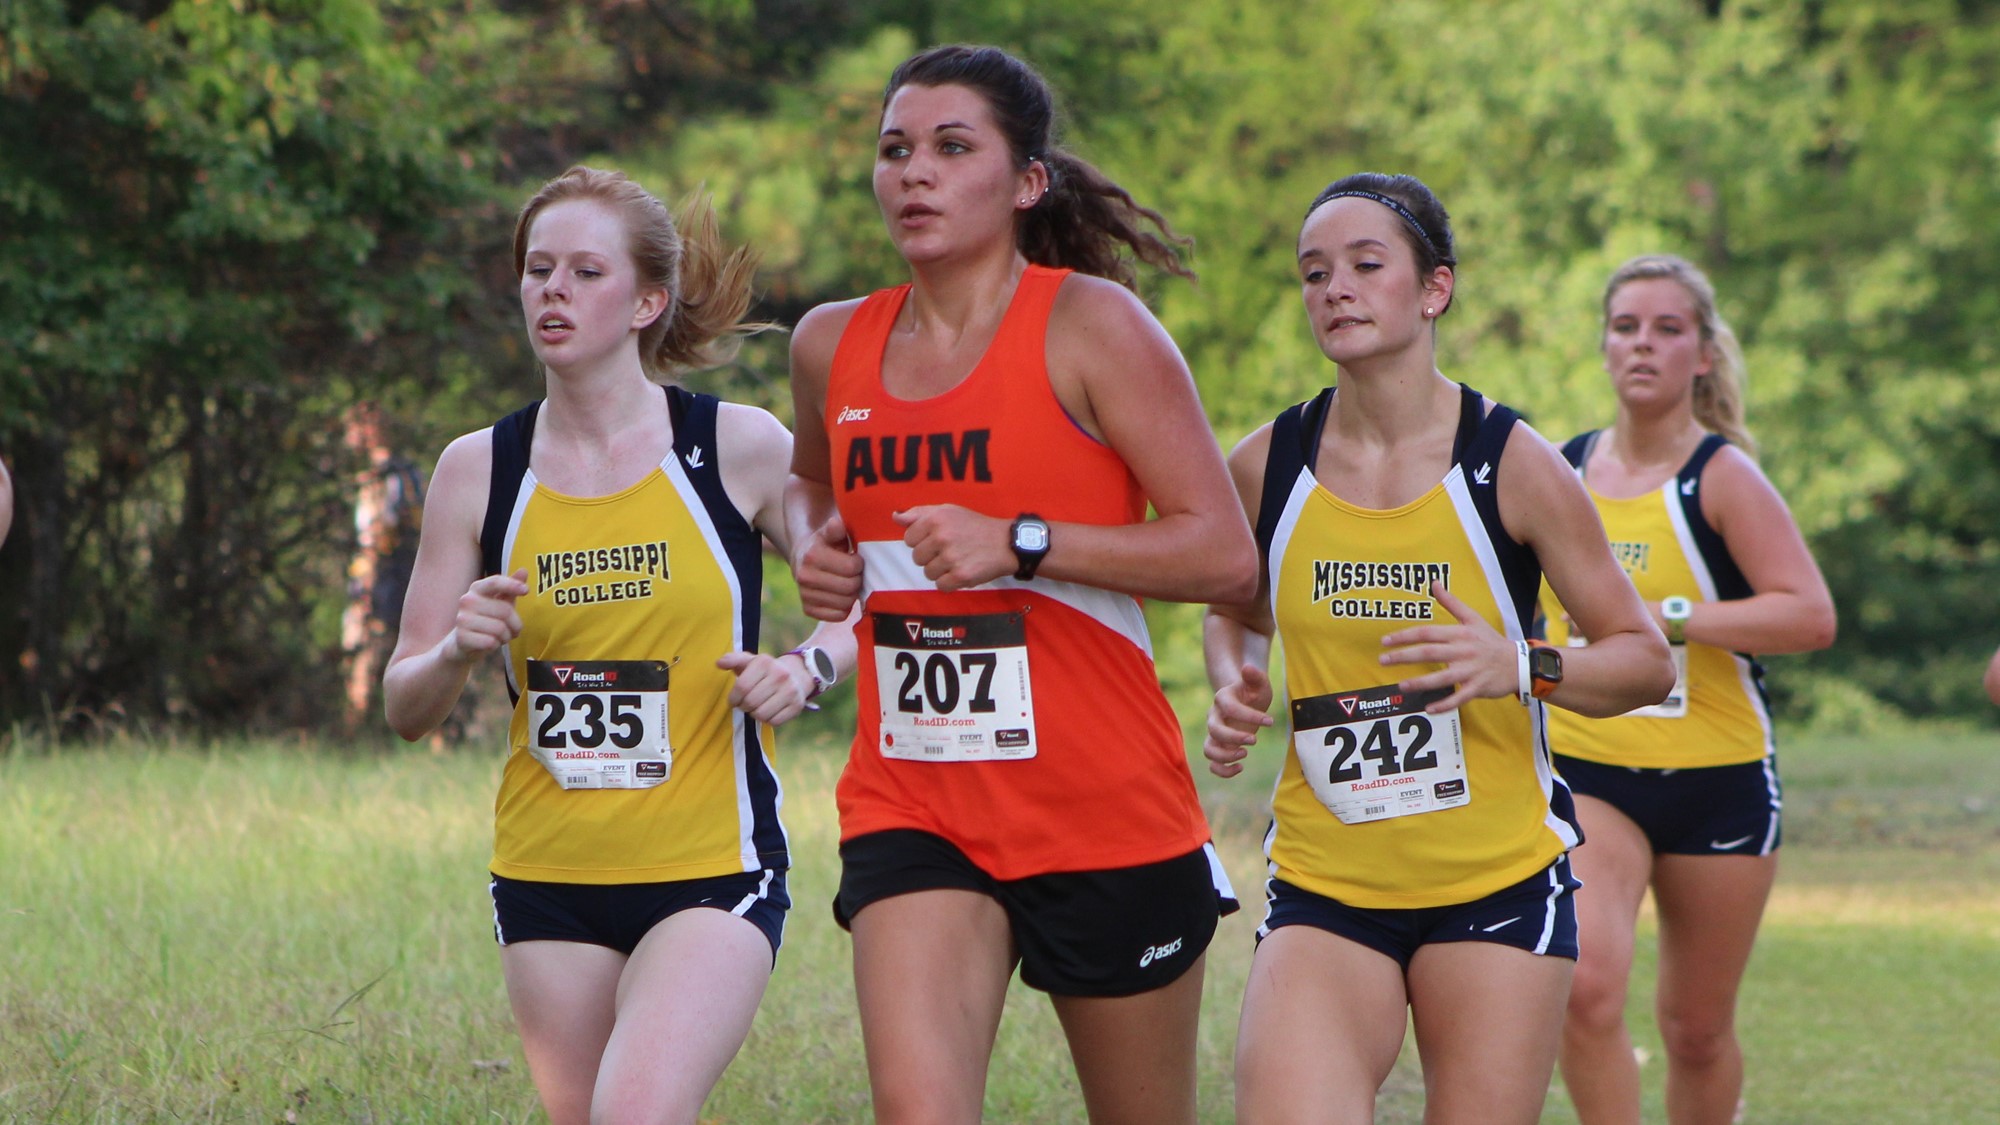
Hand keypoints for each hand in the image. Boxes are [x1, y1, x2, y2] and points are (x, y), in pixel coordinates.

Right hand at [443, 569, 526, 663]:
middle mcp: (467, 601)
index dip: (512, 585)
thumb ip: (511, 588)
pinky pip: (491, 642)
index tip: (526, 591)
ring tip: (499, 637)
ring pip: (499, 629)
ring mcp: (462, 619)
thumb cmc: (486, 620)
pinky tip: (489, 644)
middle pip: (505, 611)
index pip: (495, 582)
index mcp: (477, 589)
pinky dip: (495, 646)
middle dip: (515, 625)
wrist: (462, 643)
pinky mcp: (461, 637)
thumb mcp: (499, 602)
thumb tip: (524, 570)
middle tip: (512, 630)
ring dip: (505, 637)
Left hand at [717, 651, 814, 724]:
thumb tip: (718, 663)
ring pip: (761, 714)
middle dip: (744, 706)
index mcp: (764, 662)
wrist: (796, 675)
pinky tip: (769, 711)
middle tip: (745, 704)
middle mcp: (780, 674)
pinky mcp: (797, 705)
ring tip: (757, 707)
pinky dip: (768, 720)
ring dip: (755, 714)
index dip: (733, 698)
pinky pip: (774, 722)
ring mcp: (790, 690)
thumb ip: (733, 660)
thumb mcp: (750, 661)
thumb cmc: (765, 671)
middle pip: (750, 702)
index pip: (741, 687)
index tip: (734, 700)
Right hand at [794, 512, 861, 620]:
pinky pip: (838, 616)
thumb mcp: (831, 533)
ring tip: (847, 582)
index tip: (855, 559)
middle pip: (850, 587)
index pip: (852, 567)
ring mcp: (805, 595)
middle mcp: (805, 577)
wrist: (803, 559)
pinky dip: (844, 607)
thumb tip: (836, 524)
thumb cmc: (826, 545)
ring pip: (845, 603)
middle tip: (853, 573)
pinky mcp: (808, 610)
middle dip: (857, 579)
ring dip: (852, 594)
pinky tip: (840, 595)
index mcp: (812, 556)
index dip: (859, 564)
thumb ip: (836, 529)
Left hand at [894, 504, 1012, 590]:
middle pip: (917, 557)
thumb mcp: (948, 511)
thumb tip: (895, 517)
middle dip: (931, 556)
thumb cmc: (975, 526)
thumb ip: (919, 513)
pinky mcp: (960, 576)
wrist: (1005, 543)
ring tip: (957, 560)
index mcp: (936, 519)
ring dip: (941, 570)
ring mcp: (951, 558)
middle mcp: (942, 537)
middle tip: (950, 550)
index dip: (922, 541)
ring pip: (928, 572)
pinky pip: (940, 586)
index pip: (909, 538)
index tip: (938, 540)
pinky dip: (950, 582)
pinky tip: (961, 571)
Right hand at [1204, 664, 1273, 777]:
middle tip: (1255, 740)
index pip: (1230, 708)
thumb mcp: (1259, 684)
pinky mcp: (1218, 748)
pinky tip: (1240, 767)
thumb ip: (1255, 676)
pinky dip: (1222, 770)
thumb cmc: (1253, 693)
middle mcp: (1214, 717)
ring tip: (1244, 755)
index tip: (1271, 721)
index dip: (1250, 715)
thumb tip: (1248, 667)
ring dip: (1225, 756)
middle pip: (1214, 730)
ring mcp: (1214, 734)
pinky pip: (1212, 764)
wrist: (1245, 703)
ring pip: (1209, 749)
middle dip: (1234, 737)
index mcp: (1222, 699)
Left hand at [1379, 582, 1518, 711]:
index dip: (1405, 636)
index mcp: (1459, 634)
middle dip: (1404, 656)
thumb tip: (1434, 583)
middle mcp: (1463, 651)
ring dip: (1420, 683)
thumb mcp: (1473, 618)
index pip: (1427, 632)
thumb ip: (1451, 602)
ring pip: (1442, 678)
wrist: (1518, 663)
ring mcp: (1470, 671)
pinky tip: (1428, 708)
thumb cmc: (1490, 640)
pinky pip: (1459, 698)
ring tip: (1401, 686)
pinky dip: (1444, 704)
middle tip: (1383, 660)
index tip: (1385, 641)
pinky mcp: (1477, 688)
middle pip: (1429, 653)